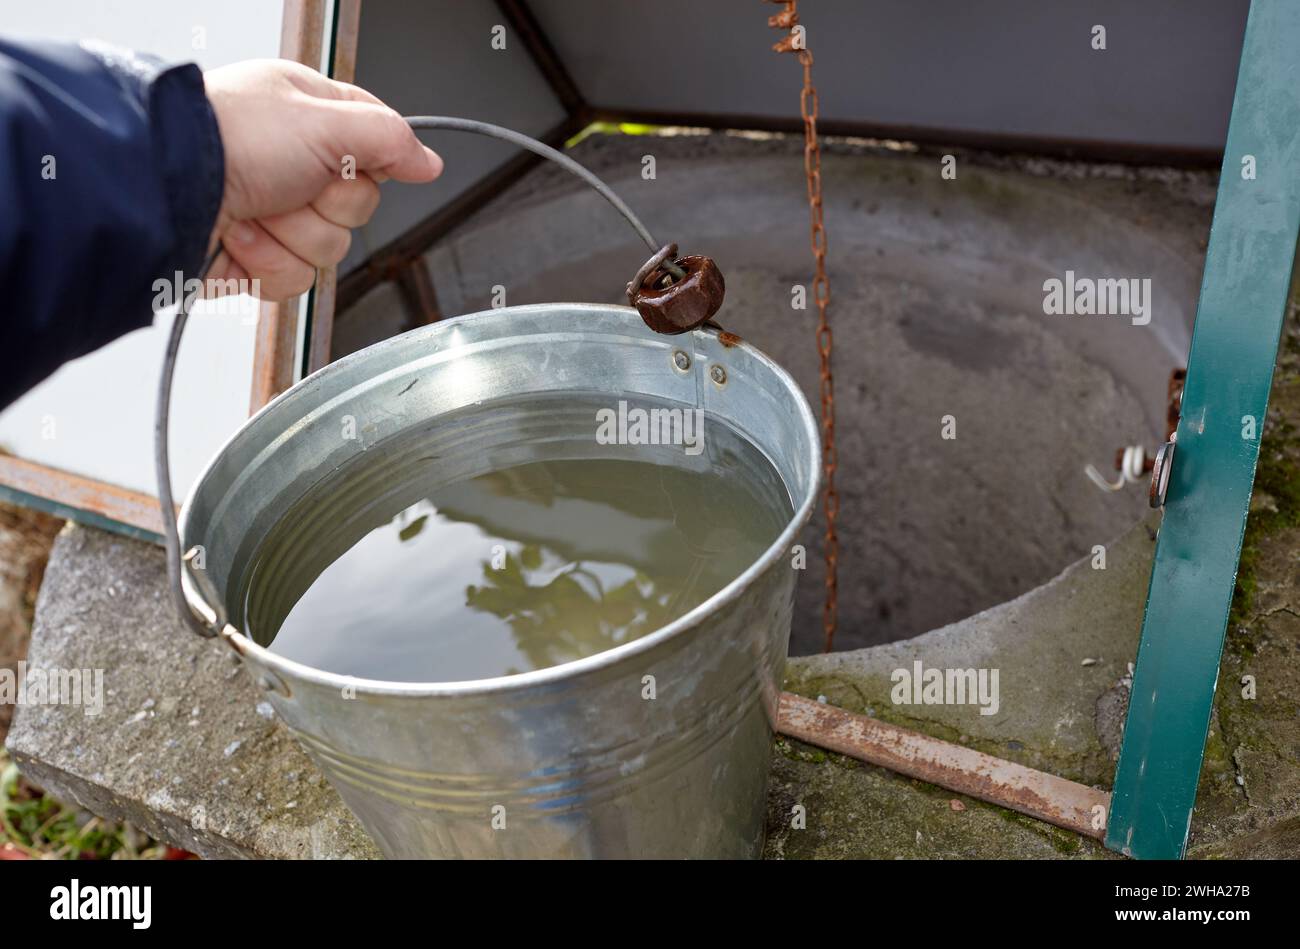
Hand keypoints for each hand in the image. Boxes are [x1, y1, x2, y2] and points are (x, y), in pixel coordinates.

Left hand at [202, 59, 441, 298]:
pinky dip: (269, 262)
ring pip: (330, 248)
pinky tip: (241, 238)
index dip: (374, 161)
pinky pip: (297, 279)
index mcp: (310, 118)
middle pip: (359, 208)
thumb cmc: (229, 138)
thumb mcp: (324, 121)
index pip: (376, 145)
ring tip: (256, 209)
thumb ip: (389, 139)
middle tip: (291, 182)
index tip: (350, 161)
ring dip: (293, 234)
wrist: (167, 191)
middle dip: (326, 203)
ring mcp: (276, 215)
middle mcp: (294, 165)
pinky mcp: (258, 259)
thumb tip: (429, 162)